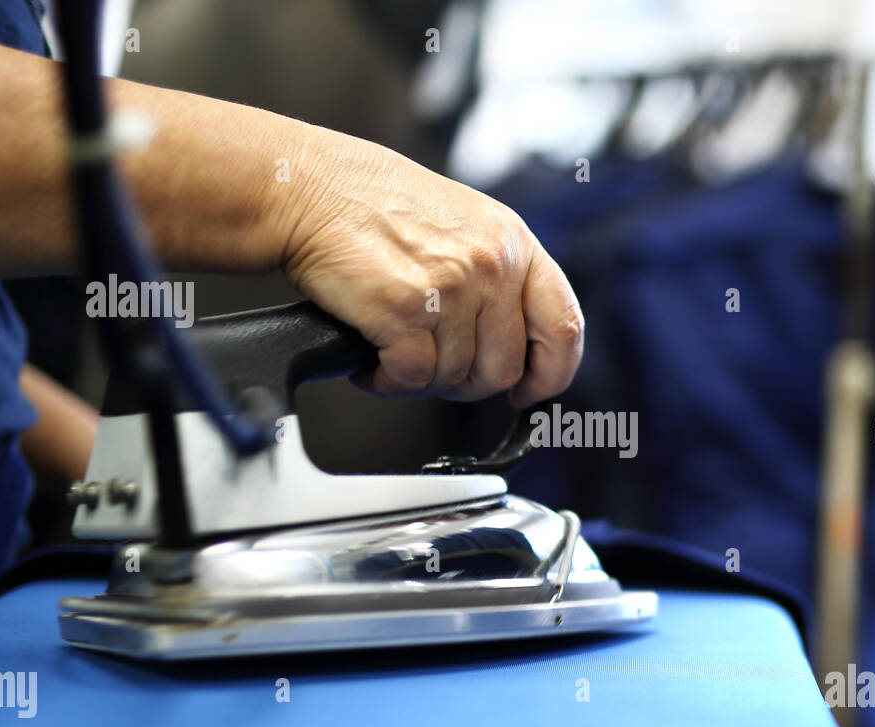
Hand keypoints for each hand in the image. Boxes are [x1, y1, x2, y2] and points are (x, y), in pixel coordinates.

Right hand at [275, 132, 582, 405]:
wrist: (311, 187)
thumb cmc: (375, 205)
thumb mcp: (466, 225)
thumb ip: (499, 278)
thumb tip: (516, 344)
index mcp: (514, 244)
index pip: (564, 327)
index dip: (551, 373)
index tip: (530, 391)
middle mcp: (492, 265)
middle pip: (503, 369)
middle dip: (464, 382)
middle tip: (430, 364)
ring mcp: (451, 289)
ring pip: (454, 378)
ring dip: (419, 379)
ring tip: (391, 347)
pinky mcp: (404, 311)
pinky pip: (412, 378)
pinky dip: (386, 380)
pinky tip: (371, 357)